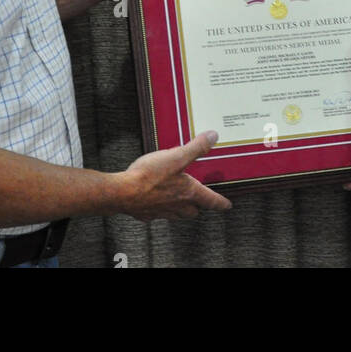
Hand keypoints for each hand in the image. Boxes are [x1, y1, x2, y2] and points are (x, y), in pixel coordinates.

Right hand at [117, 130, 232, 220]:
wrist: (123, 192)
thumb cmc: (149, 176)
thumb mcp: (176, 156)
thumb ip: (196, 148)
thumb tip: (212, 137)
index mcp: (189, 193)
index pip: (211, 201)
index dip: (221, 203)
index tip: (227, 205)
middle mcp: (178, 206)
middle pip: (194, 211)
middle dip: (199, 206)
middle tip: (201, 201)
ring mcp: (162, 212)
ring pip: (178, 214)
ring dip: (181, 208)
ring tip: (180, 200)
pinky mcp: (147, 213)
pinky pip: (158, 213)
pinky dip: (160, 208)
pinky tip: (155, 200)